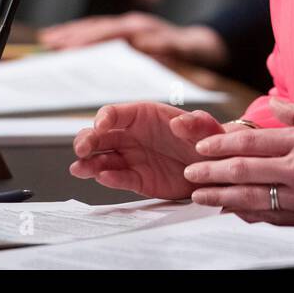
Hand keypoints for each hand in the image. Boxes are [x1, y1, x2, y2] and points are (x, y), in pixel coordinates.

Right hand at [39, 12, 228, 68]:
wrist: (201, 44)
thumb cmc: (192, 50)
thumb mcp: (185, 49)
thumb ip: (168, 46)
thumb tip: (147, 44)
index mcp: (141, 29)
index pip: (108, 32)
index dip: (86, 38)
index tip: (67, 45)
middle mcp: (131, 25)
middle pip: (96, 27)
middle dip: (71, 33)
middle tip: (48, 41)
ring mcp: (127, 28)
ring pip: (94, 28)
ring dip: (72, 33)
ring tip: (48, 40)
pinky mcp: (126, 35)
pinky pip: (99, 34)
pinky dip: (81, 36)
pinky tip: (67, 42)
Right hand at [69, 102, 225, 198]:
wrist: (213, 169)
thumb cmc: (207, 141)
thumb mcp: (206, 128)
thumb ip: (196, 123)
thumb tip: (179, 122)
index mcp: (143, 116)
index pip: (115, 113)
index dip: (104, 118)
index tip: (100, 126)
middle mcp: (132, 136)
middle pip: (100, 135)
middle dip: (86, 140)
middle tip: (82, 149)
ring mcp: (131, 158)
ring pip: (102, 158)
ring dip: (88, 162)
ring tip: (80, 169)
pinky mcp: (136, 179)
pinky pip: (119, 178)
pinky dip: (109, 179)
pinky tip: (103, 178)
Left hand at [184, 98, 293, 230]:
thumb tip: (270, 105)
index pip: (252, 142)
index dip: (222, 144)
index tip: (201, 146)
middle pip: (244, 169)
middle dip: (211, 171)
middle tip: (190, 171)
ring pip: (250, 197)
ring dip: (219, 195)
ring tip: (198, 194)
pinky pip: (266, 216)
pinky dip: (243, 213)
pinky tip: (227, 209)